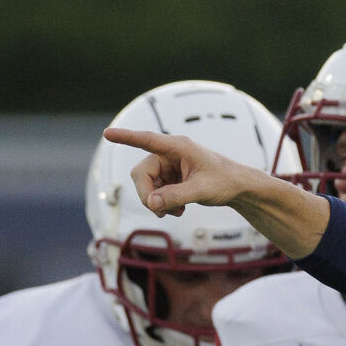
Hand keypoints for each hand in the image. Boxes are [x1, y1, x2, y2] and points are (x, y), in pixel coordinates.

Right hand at [102, 126, 261, 217]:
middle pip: (141, 173)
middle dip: (147, 194)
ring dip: (156, 202)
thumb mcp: (201, 190)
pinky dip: (163, 203)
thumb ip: (176, 196)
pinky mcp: (170, 178)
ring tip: (176, 212)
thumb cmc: (224, 181)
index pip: (146, 140)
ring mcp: (168, 166)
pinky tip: (178, 210)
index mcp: (177, 147)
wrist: (238, 188)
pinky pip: (155, 192)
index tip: (107, 133)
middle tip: (159, 212)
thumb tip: (151, 203)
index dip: (126, 138)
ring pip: (146, 185)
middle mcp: (169, 154)